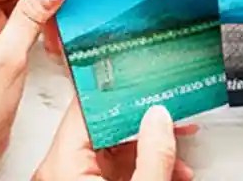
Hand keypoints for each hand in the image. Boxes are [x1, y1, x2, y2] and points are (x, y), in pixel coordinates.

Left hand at [33, 103, 197, 180]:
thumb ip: (153, 154)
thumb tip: (159, 118)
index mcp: (61, 166)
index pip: (86, 108)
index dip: (117, 87)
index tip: (142, 72)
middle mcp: (60, 173)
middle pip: (104, 128)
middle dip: (145, 123)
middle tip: (173, 111)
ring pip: (113, 152)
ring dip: (151, 149)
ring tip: (182, 154)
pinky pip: (114, 174)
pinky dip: (144, 170)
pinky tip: (172, 173)